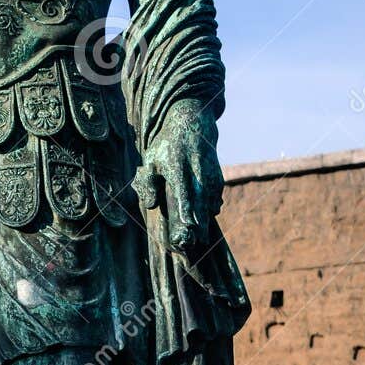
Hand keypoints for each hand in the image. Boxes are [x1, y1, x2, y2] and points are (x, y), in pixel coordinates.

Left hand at [137, 100, 222, 253]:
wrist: (191, 122)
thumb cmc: (166, 145)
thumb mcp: (151, 159)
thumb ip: (148, 182)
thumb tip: (151, 205)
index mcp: (177, 166)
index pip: (183, 191)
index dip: (186, 209)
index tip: (188, 225)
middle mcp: (196, 169)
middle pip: (200, 199)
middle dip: (201, 220)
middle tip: (199, 241)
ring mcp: (209, 170)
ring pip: (211, 198)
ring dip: (208, 217)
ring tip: (204, 237)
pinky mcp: (216, 172)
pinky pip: (216, 193)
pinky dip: (214, 205)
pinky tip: (210, 215)